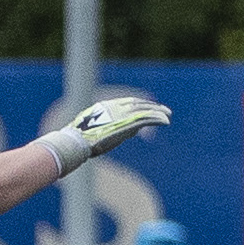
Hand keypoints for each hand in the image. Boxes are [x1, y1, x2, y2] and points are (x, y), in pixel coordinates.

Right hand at [51, 94, 170, 164]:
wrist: (75, 142)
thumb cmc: (77, 140)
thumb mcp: (91, 130)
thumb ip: (104, 128)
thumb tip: (113, 134)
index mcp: (105, 106)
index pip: (127, 102)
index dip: (139, 103)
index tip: (148, 106)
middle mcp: (114, 107)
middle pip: (138, 104)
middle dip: (151, 106)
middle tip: (164, 110)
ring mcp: (121, 115)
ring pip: (144, 110)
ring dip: (158, 112)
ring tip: (168, 115)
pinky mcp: (127, 123)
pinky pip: (147, 119)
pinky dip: (157, 119)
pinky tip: (166, 121)